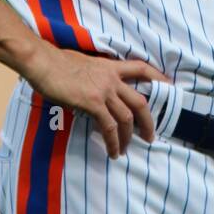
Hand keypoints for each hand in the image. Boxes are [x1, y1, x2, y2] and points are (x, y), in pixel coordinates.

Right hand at [24, 42, 171, 159]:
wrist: (43, 63)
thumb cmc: (56, 63)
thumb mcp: (82, 64)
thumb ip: (94, 76)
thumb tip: (93, 88)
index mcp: (110, 67)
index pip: (141, 68)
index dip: (158, 76)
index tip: (169, 85)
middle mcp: (111, 78)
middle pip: (140, 101)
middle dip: (148, 121)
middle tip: (149, 136)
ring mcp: (104, 91)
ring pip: (127, 118)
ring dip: (128, 138)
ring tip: (125, 150)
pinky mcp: (93, 103)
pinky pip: (109, 126)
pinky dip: (113, 141)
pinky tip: (112, 151)